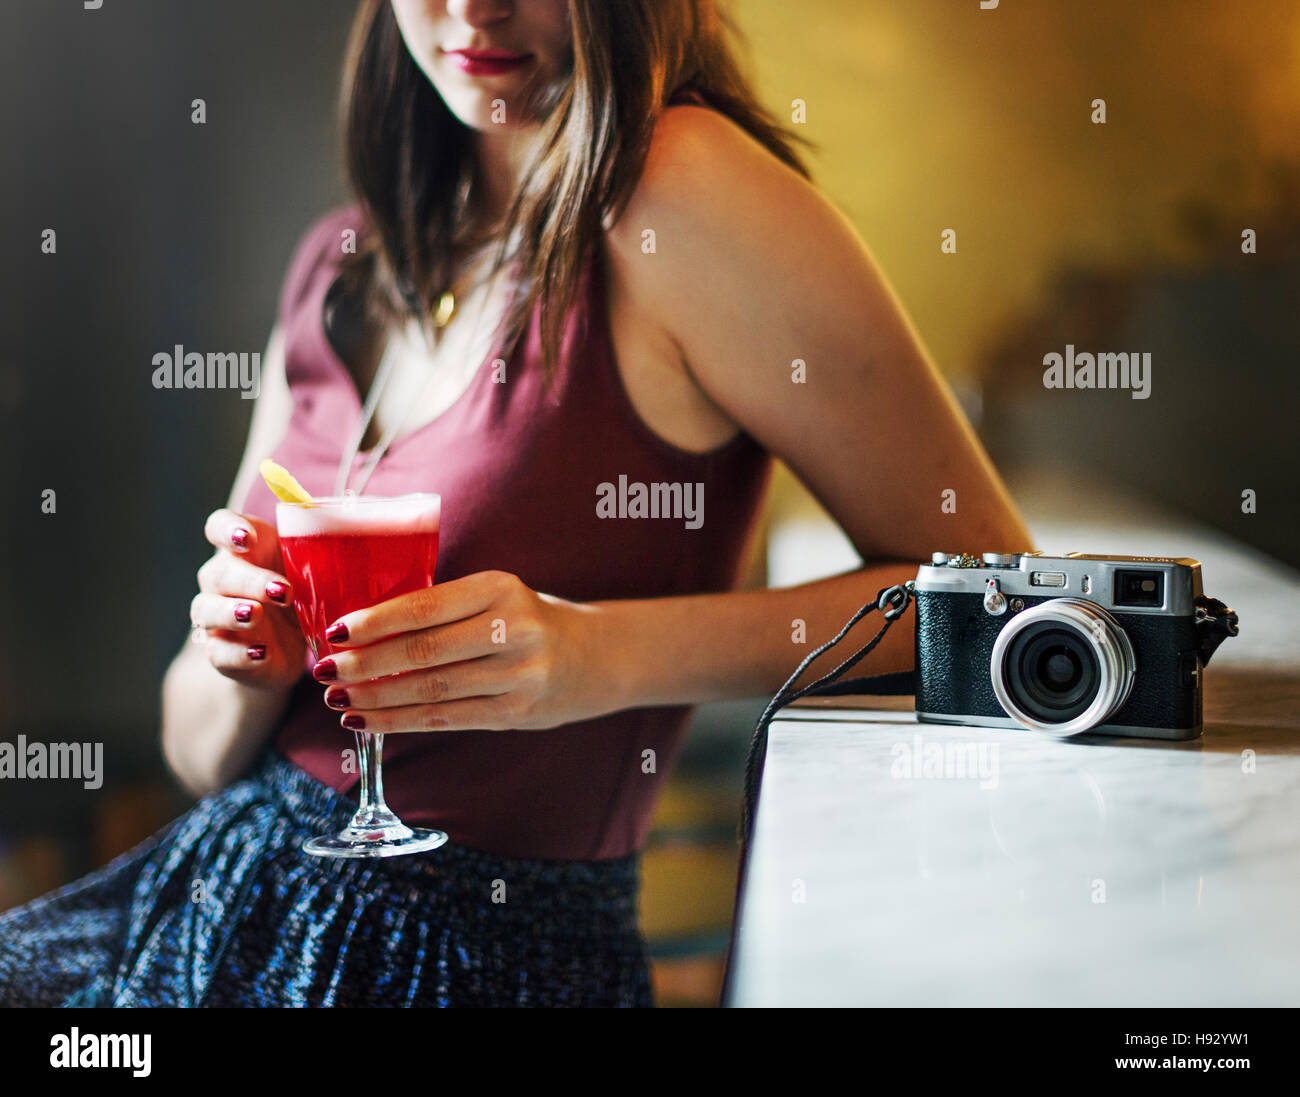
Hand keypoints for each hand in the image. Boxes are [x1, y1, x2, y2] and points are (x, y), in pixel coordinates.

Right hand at [190, 509, 307, 691]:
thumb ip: (323, 552)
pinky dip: (240, 654)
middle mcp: (221, 580)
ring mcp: (215, 618)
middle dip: (250, 580)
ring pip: (206, 609)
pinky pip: (218, 652)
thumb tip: (364, 532)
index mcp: (244, 551)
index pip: (219, 527)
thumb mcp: (313, 571)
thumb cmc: (299, 596)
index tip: (247, 538)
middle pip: (219, 572)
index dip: (227, 529)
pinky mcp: (221, 653)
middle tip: (283, 591)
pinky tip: (262, 653)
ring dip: (232, 613)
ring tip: (257, 615)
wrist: (282, 651)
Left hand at [312, 570, 603, 732]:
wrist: (598, 656)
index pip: (424, 607)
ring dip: (375, 697)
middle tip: (324, 670)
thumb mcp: (496, 597)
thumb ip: (443, 608)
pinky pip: (446, 718)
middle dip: (365, 663)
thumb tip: (361, 627)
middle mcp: (512, 629)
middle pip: (423, 651)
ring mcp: (518, 675)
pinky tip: (367, 721)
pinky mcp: (517, 712)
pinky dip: (399, 722)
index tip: (335, 632)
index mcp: (499, 588)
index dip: (374, 622)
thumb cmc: (529, 620)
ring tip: (337, 698)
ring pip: (430, 689)